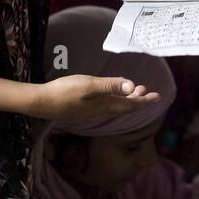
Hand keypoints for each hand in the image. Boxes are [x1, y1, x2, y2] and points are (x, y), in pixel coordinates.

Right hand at [32, 73, 159, 124]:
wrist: (41, 103)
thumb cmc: (64, 92)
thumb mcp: (89, 84)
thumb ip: (110, 85)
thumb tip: (132, 86)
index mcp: (105, 106)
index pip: (131, 105)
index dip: (145, 101)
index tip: (158, 96)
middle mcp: (101, 113)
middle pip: (125, 108)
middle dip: (137, 100)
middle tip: (146, 91)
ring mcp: (92, 114)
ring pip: (116, 108)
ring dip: (126, 100)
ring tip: (133, 91)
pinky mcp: (84, 111)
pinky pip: (106, 108)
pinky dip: (115, 101)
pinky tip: (111, 97)